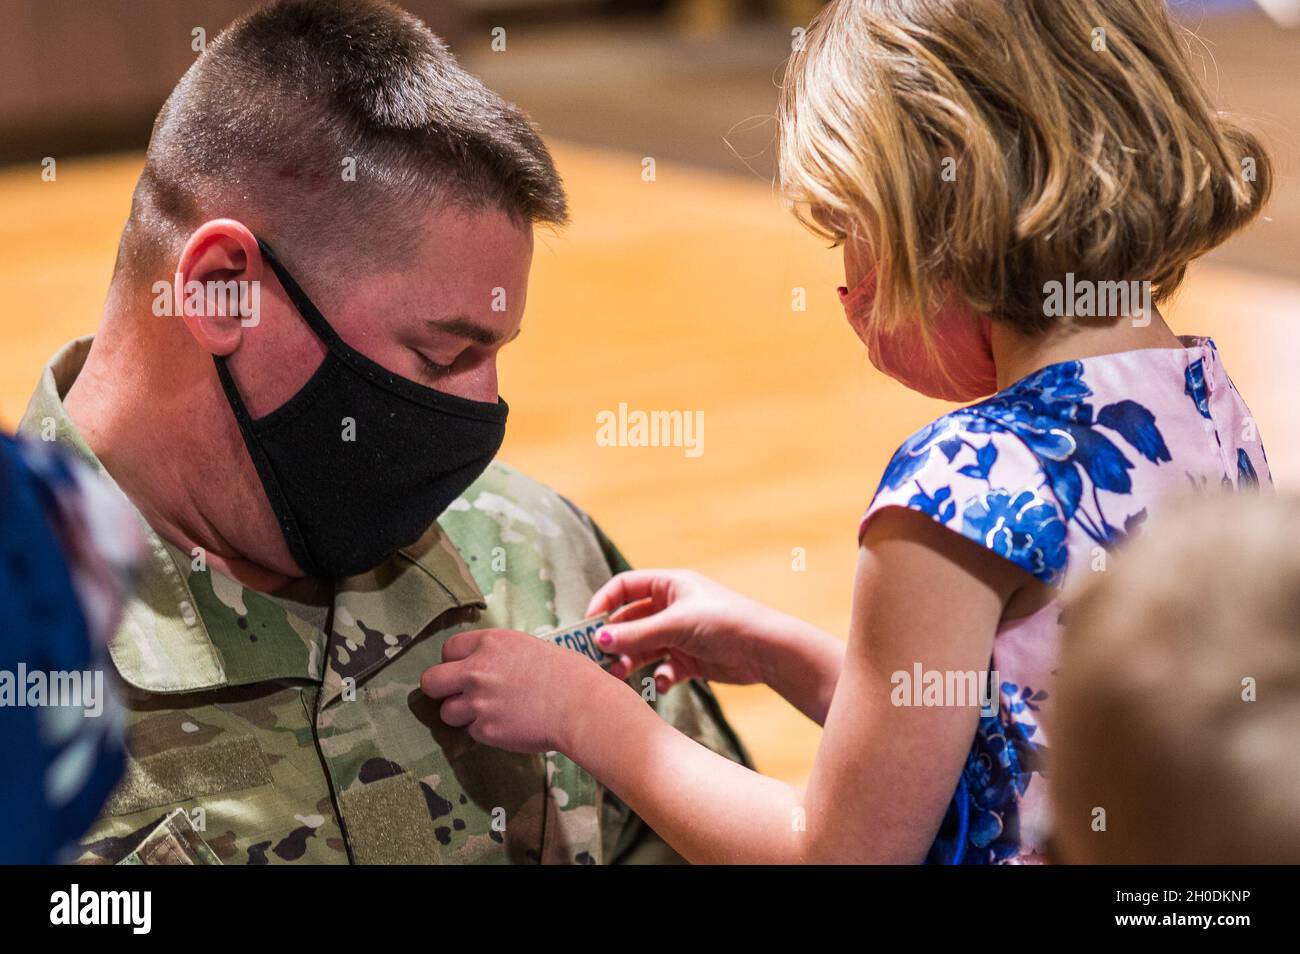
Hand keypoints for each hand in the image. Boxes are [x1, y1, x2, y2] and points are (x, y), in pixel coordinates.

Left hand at [419, 629, 605, 753]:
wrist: (581, 706)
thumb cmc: (569, 675)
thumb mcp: (530, 648)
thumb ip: (500, 655)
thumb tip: (490, 665)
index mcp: (490, 643)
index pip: (448, 649)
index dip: (455, 662)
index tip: (465, 670)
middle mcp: (477, 670)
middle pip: (431, 681)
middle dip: (440, 689)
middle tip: (457, 695)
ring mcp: (478, 702)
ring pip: (446, 712)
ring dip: (463, 715)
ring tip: (489, 714)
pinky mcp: (485, 731)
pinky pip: (472, 733)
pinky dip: (485, 732)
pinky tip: (508, 726)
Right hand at [586, 569, 782, 691]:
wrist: (766, 650)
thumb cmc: (724, 623)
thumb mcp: (676, 625)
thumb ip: (636, 634)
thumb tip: (598, 640)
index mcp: (669, 586)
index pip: (624, 587)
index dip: (604, 604)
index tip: (588, 626)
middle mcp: (672, 607)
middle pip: (630, 621)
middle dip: (614, 639)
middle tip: (596, 659)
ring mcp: (680, 634)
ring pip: (643, 647)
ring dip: (630, 660)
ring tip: (619, 675)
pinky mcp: (690, 659)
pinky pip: (664, 668)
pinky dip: (659, 676)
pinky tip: (663, 683)